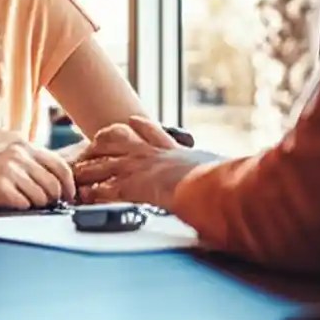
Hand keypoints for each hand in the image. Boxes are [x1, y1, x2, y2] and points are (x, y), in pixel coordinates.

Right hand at [0, 143, 75, 209]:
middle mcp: (18, 155)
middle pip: (53, 185)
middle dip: (52, 200)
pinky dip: (20, 209)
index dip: (69, 185)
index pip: (60, 165)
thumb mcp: (6, 162)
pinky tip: (6, 203)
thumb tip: (58, 186)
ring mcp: (10, 170)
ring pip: (41, 197)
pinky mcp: (1, 186)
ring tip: (19, 203)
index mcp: (22, 147)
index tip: (69, 197)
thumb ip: (30, 167)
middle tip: (44, 207)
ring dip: (35, 206)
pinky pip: (24, 205)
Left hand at [73, 117, 218, 207]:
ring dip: (89, 169)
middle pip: (116, 140)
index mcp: (171, 148)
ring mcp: (138, 168)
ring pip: (103, 162)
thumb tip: (241, 174)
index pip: (148, 130)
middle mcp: (151, 153)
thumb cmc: (221, 180)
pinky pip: (103, 188)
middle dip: (101, 145)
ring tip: (78, 173)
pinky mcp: (130, 186)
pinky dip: (91, 193)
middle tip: (90, 149)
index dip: (137, 126)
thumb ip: (218, 169)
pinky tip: (83, 196)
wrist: (212, 187)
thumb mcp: (219, 168)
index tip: (130, 123)